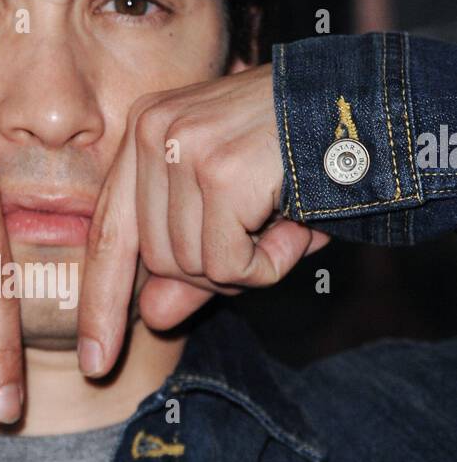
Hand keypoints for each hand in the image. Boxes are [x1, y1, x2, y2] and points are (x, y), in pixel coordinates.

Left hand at [76, 64, 330, 376]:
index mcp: (146, 130)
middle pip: (157, 259)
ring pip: (191, 266)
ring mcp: (181, 147)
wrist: (367, 102)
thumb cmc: (300, 152)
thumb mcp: (238, 210)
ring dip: (249, 266)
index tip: (93, 360)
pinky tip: (296, 225)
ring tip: (286, 222)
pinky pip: (227, 265)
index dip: (100, 300)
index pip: (108, 230)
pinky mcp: (218, 172)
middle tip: (266, 239)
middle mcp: (152, 130)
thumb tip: (152, 318)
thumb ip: (192, 263)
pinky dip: (270, 264)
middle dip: (215, 271)